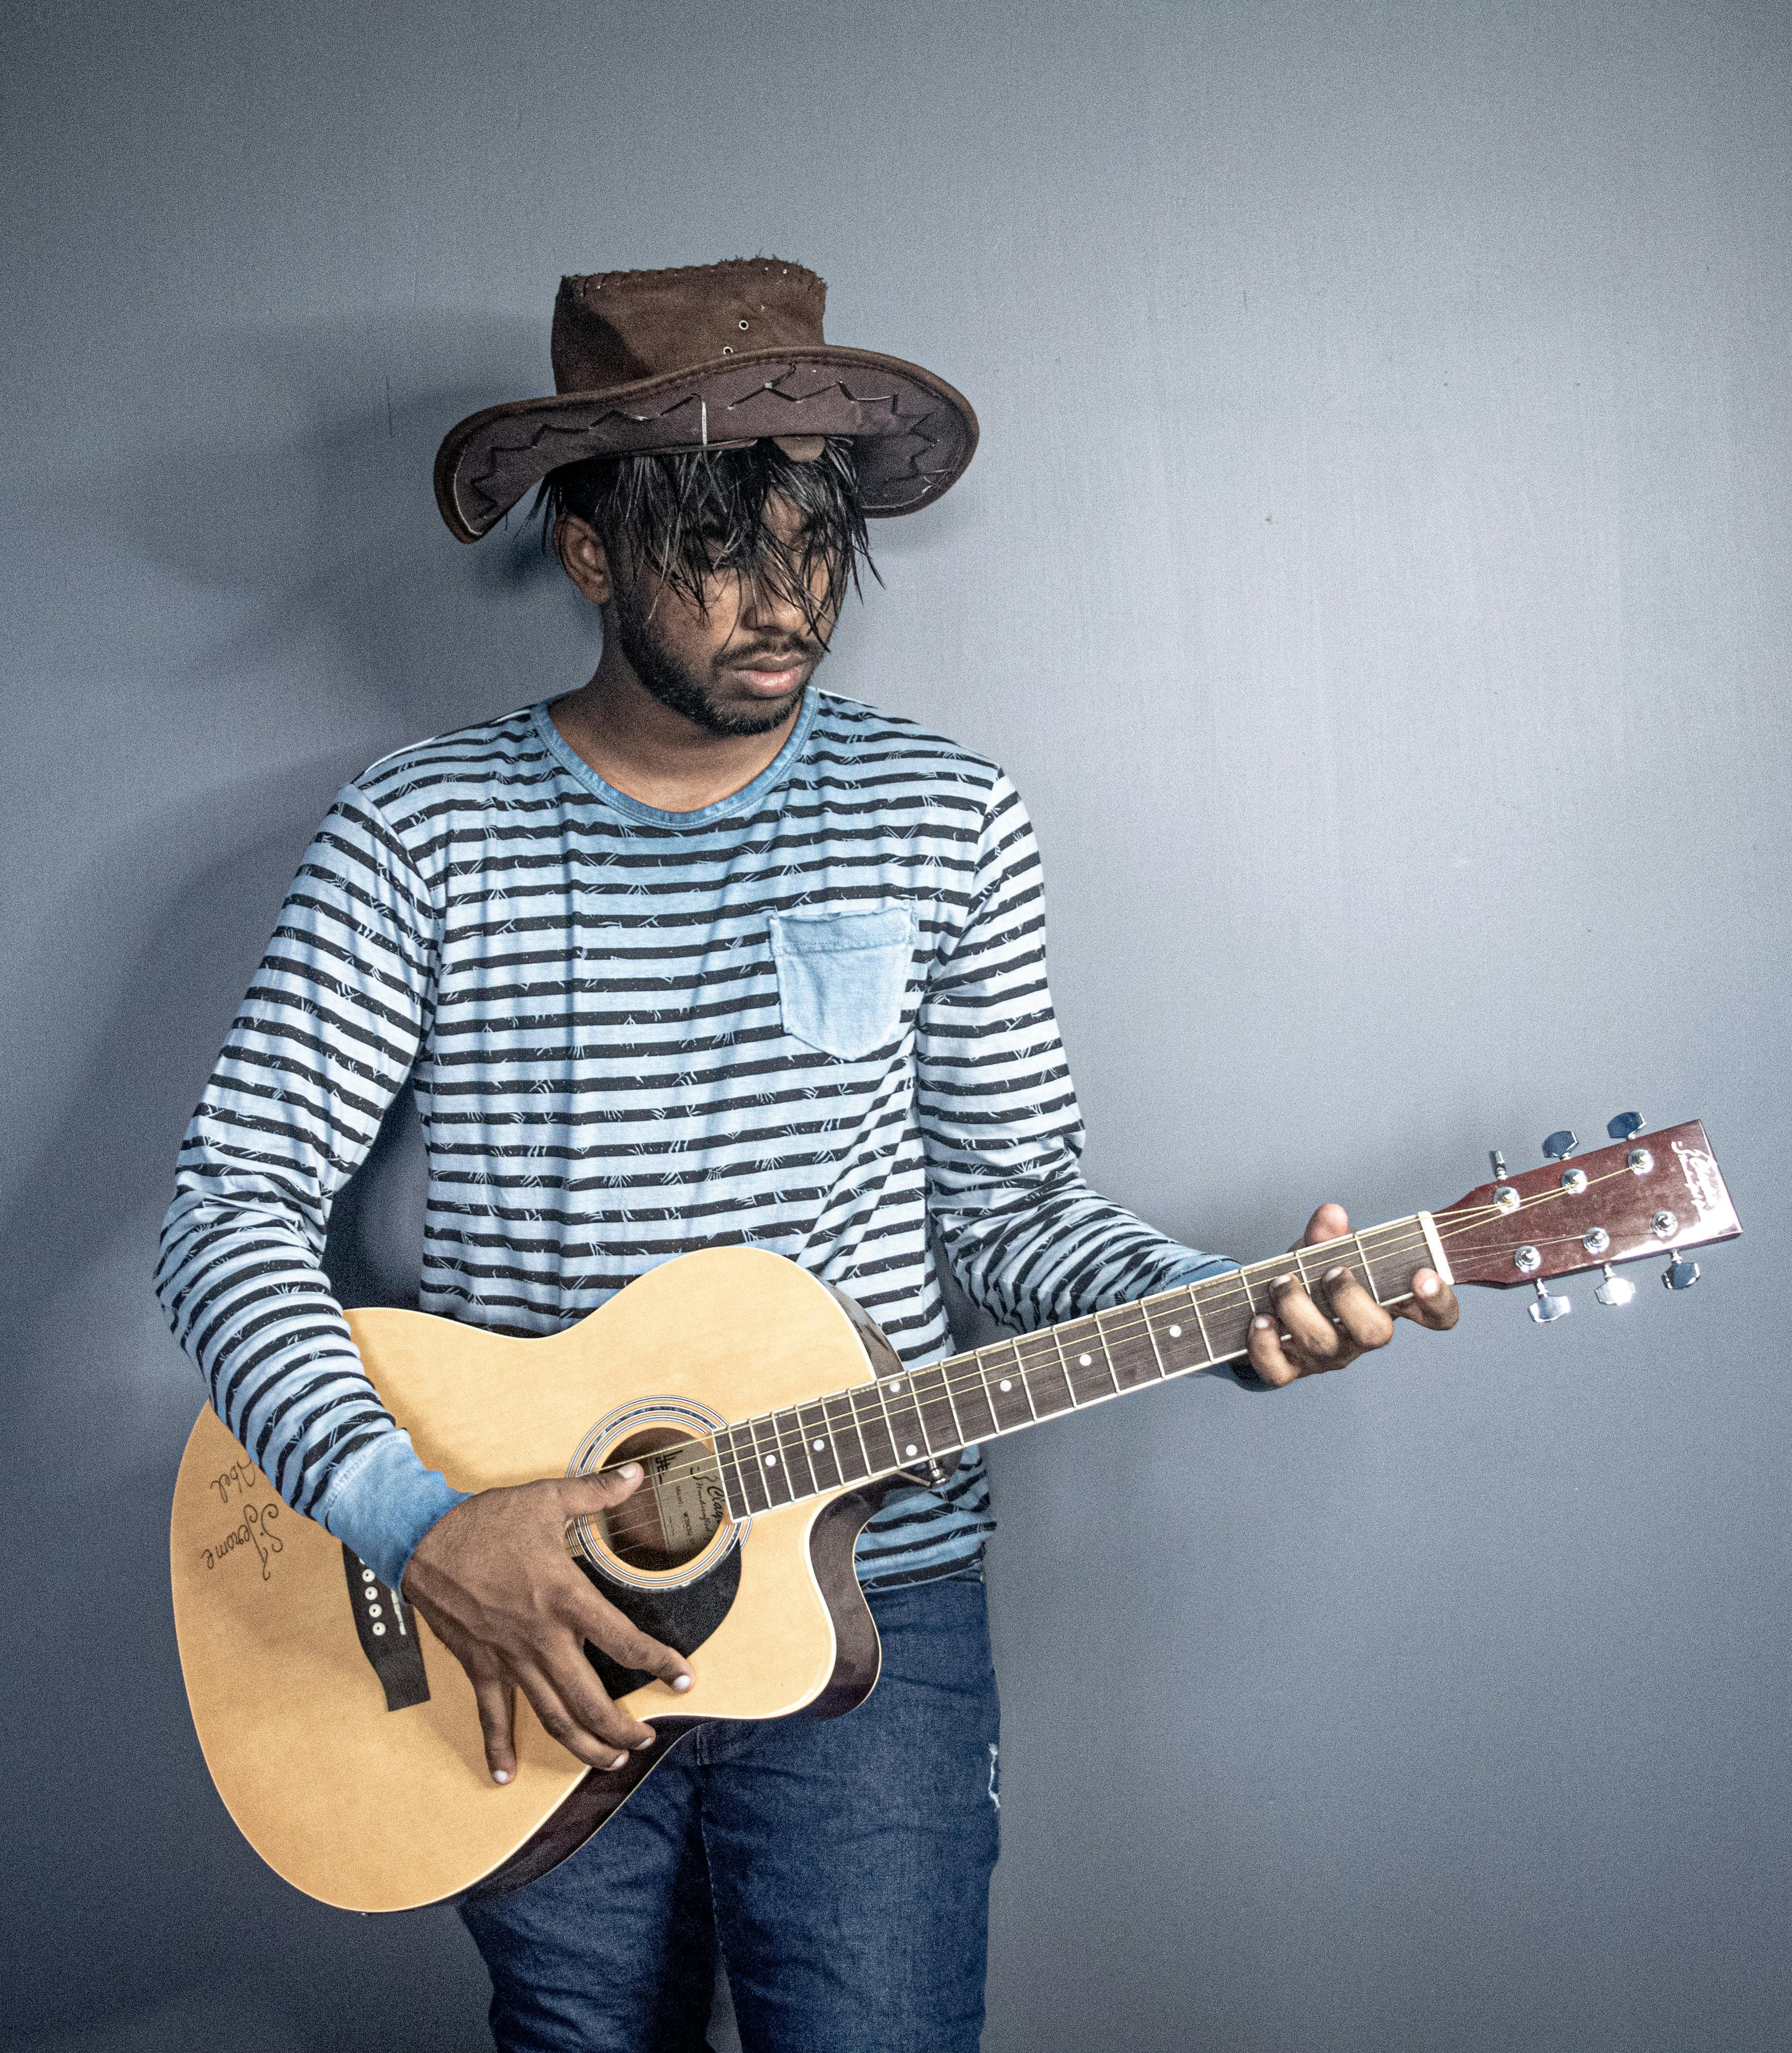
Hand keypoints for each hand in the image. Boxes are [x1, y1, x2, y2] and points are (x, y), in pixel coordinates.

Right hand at [402, 1467, 693, 1784]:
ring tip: (610, 1761)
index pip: (624, 1642)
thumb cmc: (487, 1521)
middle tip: (646, 1741)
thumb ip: (597, 1492)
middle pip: (590, 1700)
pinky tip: (505, 1775)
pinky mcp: (480, 1666)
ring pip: (552, 1717)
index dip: (659, 1664)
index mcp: (565, 1598)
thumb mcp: (546, 1499)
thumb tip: (636, 1473)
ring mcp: (509, 1657)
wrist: (423, 1540)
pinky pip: (491, 1715)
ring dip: (584, 1746)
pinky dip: (497, 1747)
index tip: (684, 1680)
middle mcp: (541, 1637)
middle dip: (623, 1730)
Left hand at [1243, 1201, 1457, 1387]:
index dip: (1438, 1302)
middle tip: (1331, 1272)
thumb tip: (1331, 1215)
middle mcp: (1361, 1336)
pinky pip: (1279, 1372)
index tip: (1423, 1275)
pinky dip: (1265, 1345)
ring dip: (1299, 1309)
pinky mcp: (1289, 1369)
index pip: (1435, 1316)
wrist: (1269, 1305)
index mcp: (1386, 1304)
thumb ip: (1328, 1234)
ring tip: (1280, 1282)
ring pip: (1323, 1345)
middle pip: (1377, 1335)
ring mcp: (1327, 1356)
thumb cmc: (1310, 1276)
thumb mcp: (1321, 1251)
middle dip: (1352, 1299)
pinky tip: (1260, 1320)